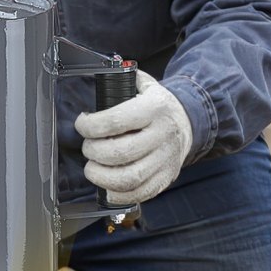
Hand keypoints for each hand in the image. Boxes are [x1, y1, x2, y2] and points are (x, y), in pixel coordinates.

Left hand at [74, 71, 192, 203]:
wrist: (188, 124)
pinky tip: (106, 186)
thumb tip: (99, 76)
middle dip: (93, 152)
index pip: (117, 121)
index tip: (82, 125)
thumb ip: (123, 81)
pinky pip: (138, 194)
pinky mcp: (164, 179)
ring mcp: (165, 160)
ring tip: (92, 168)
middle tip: (88, 148)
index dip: (91, 126)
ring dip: (101, 176)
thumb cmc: (157, 106)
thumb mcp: (145, 85)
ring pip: (128, 178)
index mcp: (155, 108)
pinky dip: (117, 194)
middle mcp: (162, 135)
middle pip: (120, 153)